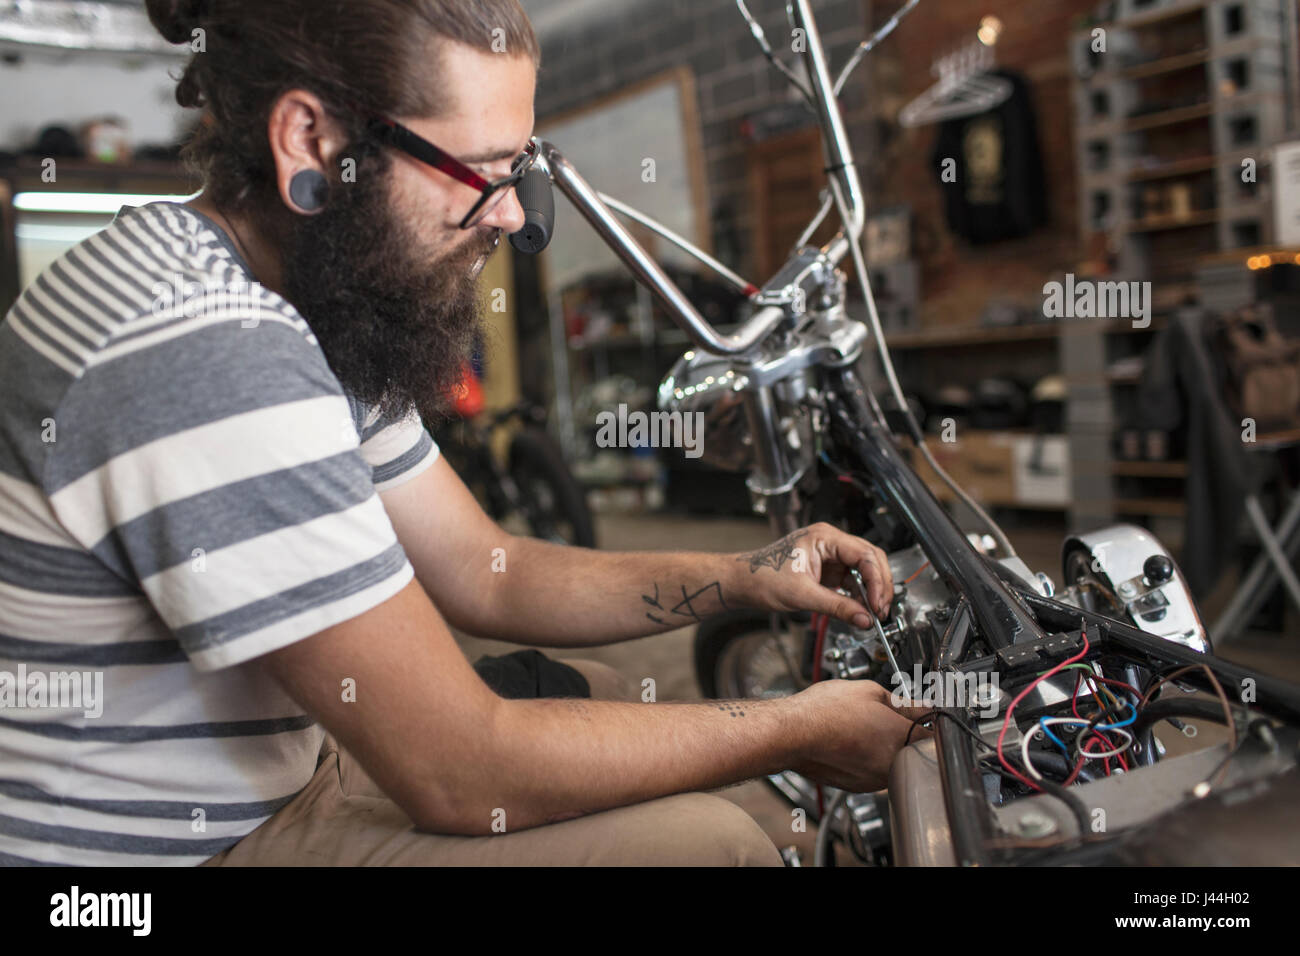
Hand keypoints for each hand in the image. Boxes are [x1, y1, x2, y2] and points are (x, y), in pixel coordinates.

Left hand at [733, 522, 892, 627]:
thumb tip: (864, 618)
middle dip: (879, 585)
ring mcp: (829, 554)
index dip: (877, 580)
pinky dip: (858, 594)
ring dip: (870, 591)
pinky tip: (860, 609)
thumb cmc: (762, 577)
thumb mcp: (803, 596)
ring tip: (872, 613)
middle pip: (870, 559)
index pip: (864, 554)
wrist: (742, 582)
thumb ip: (838, 608)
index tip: (878, 603)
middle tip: (881, 610)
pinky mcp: (827, 568)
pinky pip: (851, 579)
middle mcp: (830, 542)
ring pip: (863, 570)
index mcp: (824, 537)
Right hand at [790, 679, 931, 792]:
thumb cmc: (825, 711)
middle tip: (885, 716)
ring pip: (890, 762)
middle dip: (903, 734)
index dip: (928, 724)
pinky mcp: (856, 787)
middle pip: (911, 751)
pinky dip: (865, 759)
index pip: (933, 737)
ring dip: (882, 748)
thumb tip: (922, 706)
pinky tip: (849, 741)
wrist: (792, 733)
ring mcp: (874, 780)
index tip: (922, 715)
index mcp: (902, 739)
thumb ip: (903, 702)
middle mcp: (892, 765)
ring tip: (860, 727)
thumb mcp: (870, 691)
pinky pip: (870, 771)